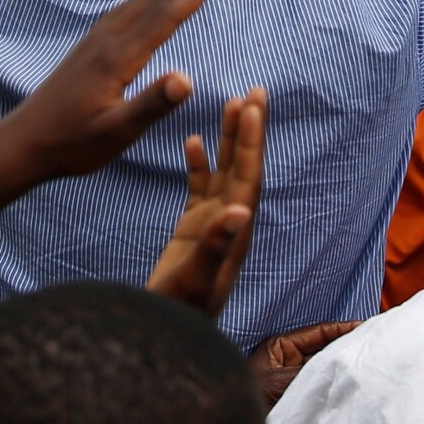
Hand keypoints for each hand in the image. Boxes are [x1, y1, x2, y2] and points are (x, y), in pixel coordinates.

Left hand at [0, 0, 237, 178]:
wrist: (24, 141)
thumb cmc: (71, 144)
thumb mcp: (116, 132)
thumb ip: (151, 105)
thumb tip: (187, 79)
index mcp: (119, 56)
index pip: (170, 12)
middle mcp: (109, 38)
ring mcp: (98, 39)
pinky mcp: (92, 45)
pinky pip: (131, 8)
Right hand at [149, 89, 266, 317]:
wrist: (167, 334)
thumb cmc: (182, 312)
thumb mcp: (197, 279)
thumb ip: (216, 246)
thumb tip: (239, 211)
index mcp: (236, 229)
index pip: (248, 175)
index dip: (252, 140)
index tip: (253, 105)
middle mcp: (230, 222)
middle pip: (244, 166)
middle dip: (249, 129)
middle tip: (255, 90)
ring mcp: (212, 225)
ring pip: (224, 172)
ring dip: (229, 140)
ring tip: (231, 104)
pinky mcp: (193, 230)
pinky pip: (199, 188)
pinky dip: (198, 164)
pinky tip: (192, 142)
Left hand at [252, 320, 360, 409]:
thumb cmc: (248, 400)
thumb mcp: (281, 382)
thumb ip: (310, 372)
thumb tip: (340, 365)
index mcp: (279, 347)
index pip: (318, 332)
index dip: (343, 329)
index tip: (366, 327)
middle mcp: (285, 361)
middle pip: (322, 349)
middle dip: (344, 349)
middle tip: (371, 347)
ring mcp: (290, 380)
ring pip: (322, 370)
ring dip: (339, 370)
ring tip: (365, 366)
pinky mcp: (295, 399)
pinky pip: (318, 388)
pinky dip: (332, 387)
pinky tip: (348, 389)